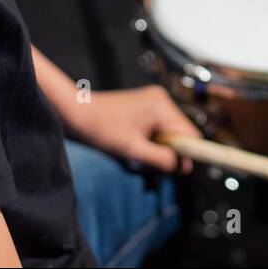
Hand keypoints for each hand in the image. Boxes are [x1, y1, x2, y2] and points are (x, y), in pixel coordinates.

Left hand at [66, 85, 201, 173]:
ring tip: (141, 150)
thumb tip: (183, 167)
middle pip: (182, 131)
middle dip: (173, 150)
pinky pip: (161, 124)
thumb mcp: (133, 149)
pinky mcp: (147, 103)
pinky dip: (155, 137)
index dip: (189, 154)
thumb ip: (161, 158)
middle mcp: (162, 99)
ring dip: (163, 144)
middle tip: (154, 162)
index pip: (190, 134)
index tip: (183, 169)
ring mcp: (155, 99)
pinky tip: (140, 141)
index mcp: (161, 107)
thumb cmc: (100, 128)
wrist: (77, 112)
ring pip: (171, 129)